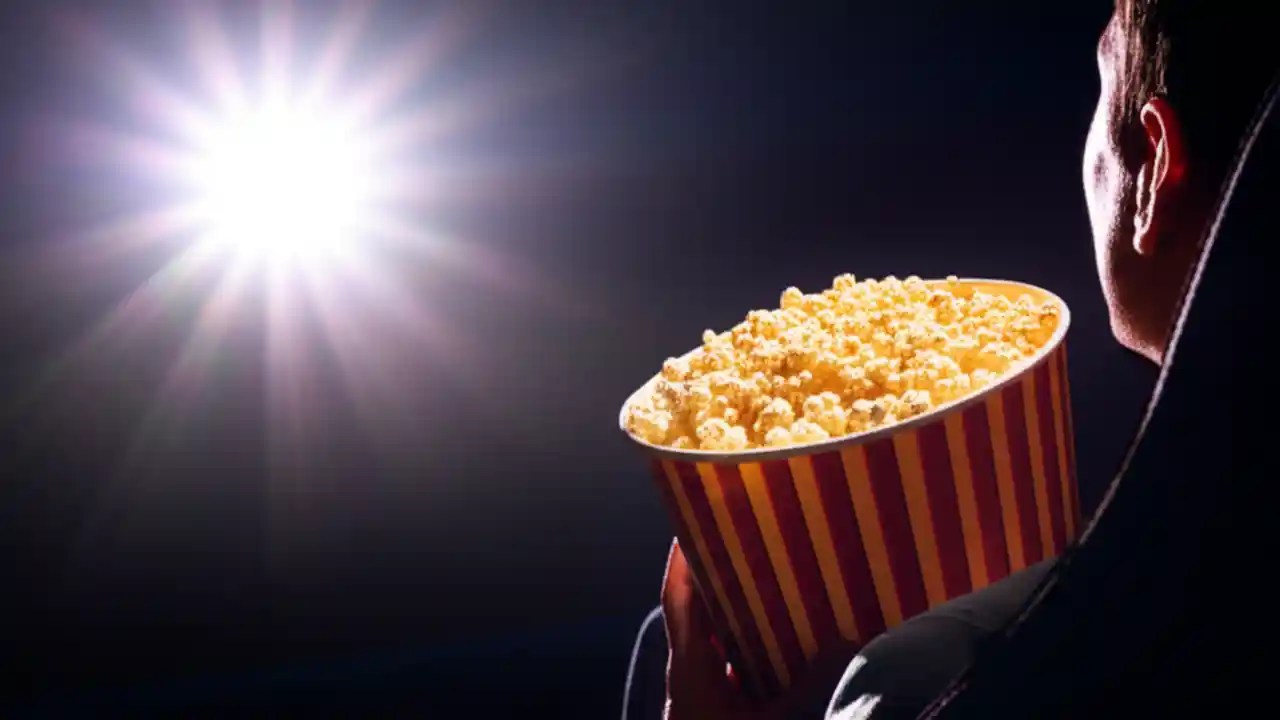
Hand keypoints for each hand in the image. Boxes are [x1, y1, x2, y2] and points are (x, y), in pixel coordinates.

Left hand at [661, 539, 859, 719]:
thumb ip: (804, 688)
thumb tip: (846, 646)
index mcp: (689, 663)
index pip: (679, 597)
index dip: (682, 559)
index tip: (693, 520)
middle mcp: (688, 665)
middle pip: (695, 605)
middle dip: (715, 570)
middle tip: (745, 536)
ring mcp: (697, 682)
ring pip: (711, 630)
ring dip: (732, 603)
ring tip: (766, 571)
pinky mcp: (711, 699)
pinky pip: (725, 655)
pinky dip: (745, 638)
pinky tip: (775, 631)